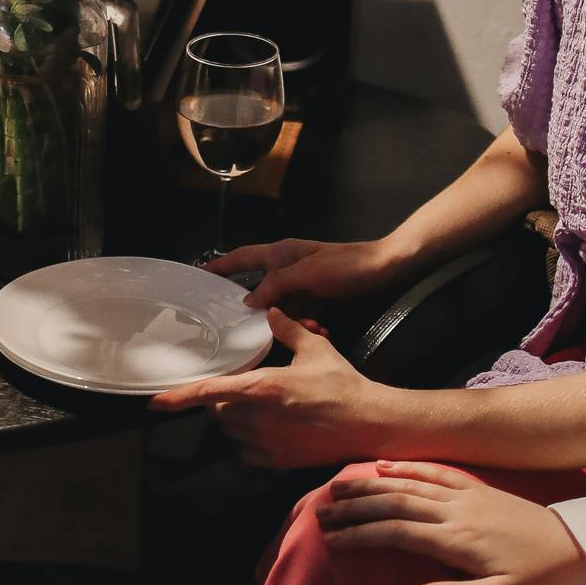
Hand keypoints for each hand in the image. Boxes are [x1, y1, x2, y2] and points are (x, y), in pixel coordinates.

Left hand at [150, 310, 396, 466]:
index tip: (155, 403)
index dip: (178, 398)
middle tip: (251, 389)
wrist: (369, 423)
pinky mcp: (276, 460)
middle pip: (219, 410)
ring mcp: (266, 442)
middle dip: (226, 400)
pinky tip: (276, 429)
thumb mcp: (315, 348)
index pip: (209, 392)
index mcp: (262, 387)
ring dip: (238, 420)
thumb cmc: (343, 384)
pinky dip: (252, 441)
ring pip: (232, 431)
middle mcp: (258, 417)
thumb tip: (271, 312)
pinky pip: (247, 451)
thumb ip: (287, 329)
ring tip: (269, 408)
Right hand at [212, 235, 408, 314]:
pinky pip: (302, 316)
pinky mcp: (318, 299)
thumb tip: (249, 301)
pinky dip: (307, 325)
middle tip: (244, 326)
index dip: (220, 266)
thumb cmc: (348, 265)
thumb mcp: (306, 274)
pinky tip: (319, 330)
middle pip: (261, 290)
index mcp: (281, 254)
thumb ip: (275, 285)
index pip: (242, 258)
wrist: (386, 270)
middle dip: (258, 310)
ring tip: (304, 326)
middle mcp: (288, 268)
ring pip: (283, 308)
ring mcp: (303, 285)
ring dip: (289, 322)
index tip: (199, 275)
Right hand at [318, 461, 585, 584]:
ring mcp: (467, 496)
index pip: (396, 531)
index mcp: (457, 540)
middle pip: (394, 502)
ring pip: (409, 484)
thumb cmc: (542, 580)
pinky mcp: (479, 490)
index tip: (331, 539)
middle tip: (321, 512)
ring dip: (372, 484)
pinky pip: (436, 472)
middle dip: (355, 507)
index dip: (360, 534)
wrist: (581, 548)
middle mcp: (457, 511)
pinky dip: (408, 467)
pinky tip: (386, 466)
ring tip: (339, 487)